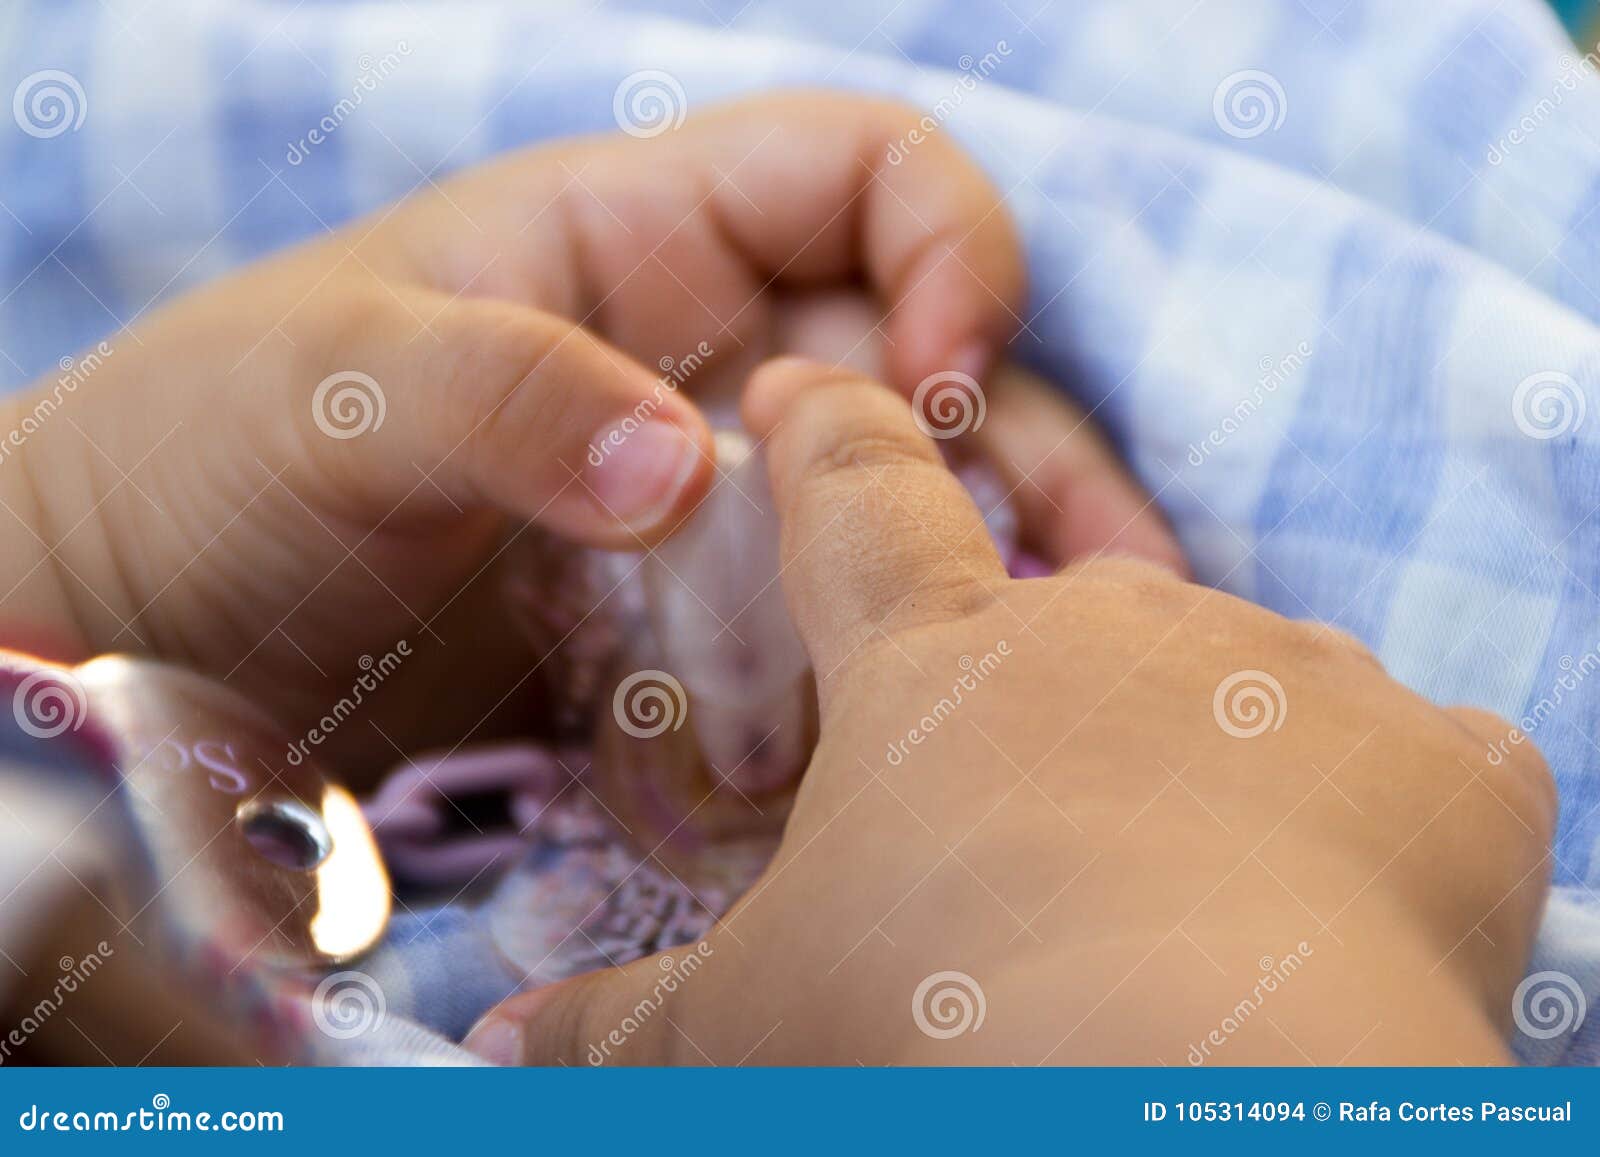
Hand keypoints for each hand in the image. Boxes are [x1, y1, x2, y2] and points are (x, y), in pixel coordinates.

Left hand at [0, 93, 1088, 776]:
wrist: (145, 622)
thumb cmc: (211, 449)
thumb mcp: (334, 384)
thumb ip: (503, 393)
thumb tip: (685, 469)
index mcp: (643, 240)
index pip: (867, 176)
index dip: (951, 245)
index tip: (941, 379)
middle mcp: (706, 361)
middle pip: (933, 369)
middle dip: (1033, 456)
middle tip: (1098, 588)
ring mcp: (708, 507)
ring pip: (904, 515)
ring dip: (999, 583)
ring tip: (1074, 677)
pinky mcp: (691, 631)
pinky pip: (824, 636)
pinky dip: (889, 679)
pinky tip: (933, 744)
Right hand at [466, 358, 1553, 1065]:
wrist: (1188, 1098)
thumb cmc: (932, 1033)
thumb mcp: (749, 1031)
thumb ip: (625, 1023)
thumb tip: (500, 1051)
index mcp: (935, 659)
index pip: (854, 495)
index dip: (825, 434)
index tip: (809, 388)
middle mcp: (1114, 625)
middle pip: (1072, 608)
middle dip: (1056, 699)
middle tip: (1047, 831)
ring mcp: (1290, 674)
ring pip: (1241, 679)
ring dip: (1210, 760)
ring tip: (1182, 899)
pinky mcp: (1435, 762)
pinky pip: (1406, 762)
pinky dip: (1376, 817)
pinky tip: (1336, 904)